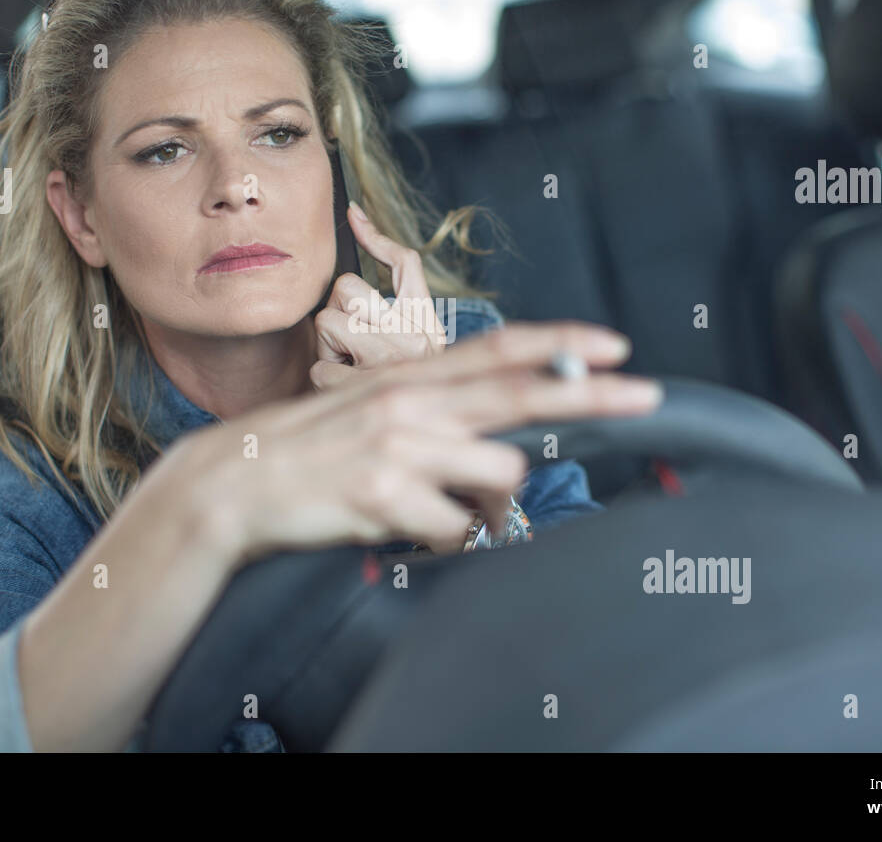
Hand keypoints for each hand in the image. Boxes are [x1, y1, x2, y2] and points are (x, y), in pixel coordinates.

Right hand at [162, 321, 663, 567]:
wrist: (236, 483)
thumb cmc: (310, 448)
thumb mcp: (370, 409)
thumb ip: (434, 415)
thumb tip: (499, 448)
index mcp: (409, 377)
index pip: (496, 348)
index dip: (558, 343)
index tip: (611, 344)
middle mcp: (410, 401)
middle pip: (519, 392)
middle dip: (592, 394)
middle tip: (646, 394)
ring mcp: (398, 446)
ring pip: (498, 477)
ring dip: (487, 504)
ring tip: (440, 510)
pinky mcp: (384, 494)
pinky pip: (455, 530)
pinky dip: (444, 539)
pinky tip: (404, 529)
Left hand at [310, 201, 445, 390]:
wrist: (436, 441)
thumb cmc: (417, 382)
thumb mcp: (424, 329)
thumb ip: (399, 273)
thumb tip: (356, 214)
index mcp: (426, 319)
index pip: (404, 263)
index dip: (374, 237)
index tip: (351, 213)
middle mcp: (413, 335)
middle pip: (345, 289)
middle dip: (339, 311)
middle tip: (355, 342)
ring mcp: (387, 362)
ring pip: (326, 325)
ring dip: (329, 348)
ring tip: (352, 368)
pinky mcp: (360, 391)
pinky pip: (318, 369)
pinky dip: (325, 381)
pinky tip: (345, 393)